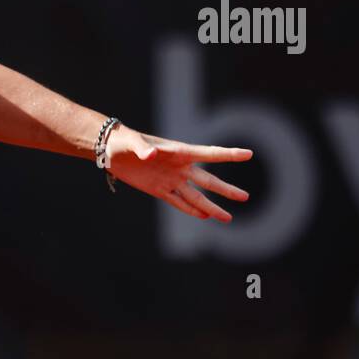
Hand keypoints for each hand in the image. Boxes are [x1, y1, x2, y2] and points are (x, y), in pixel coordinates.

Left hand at [104, 125, 252, 220]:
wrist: (110, 150)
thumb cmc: (123, 140)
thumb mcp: (132, 142)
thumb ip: (143, 148)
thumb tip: (151, 155)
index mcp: (178, 151)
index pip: (209, 153)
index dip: (229, 154)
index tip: (249, 154)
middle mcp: (179, 167)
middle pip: (208, 181)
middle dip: (226, 190)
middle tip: (246, 197)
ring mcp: (170, 179)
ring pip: (196, 196)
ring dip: (211, 207)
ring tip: (228, 218)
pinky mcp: (158, 189)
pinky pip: (178, 202)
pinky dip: (190, 210)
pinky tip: (204, 216)